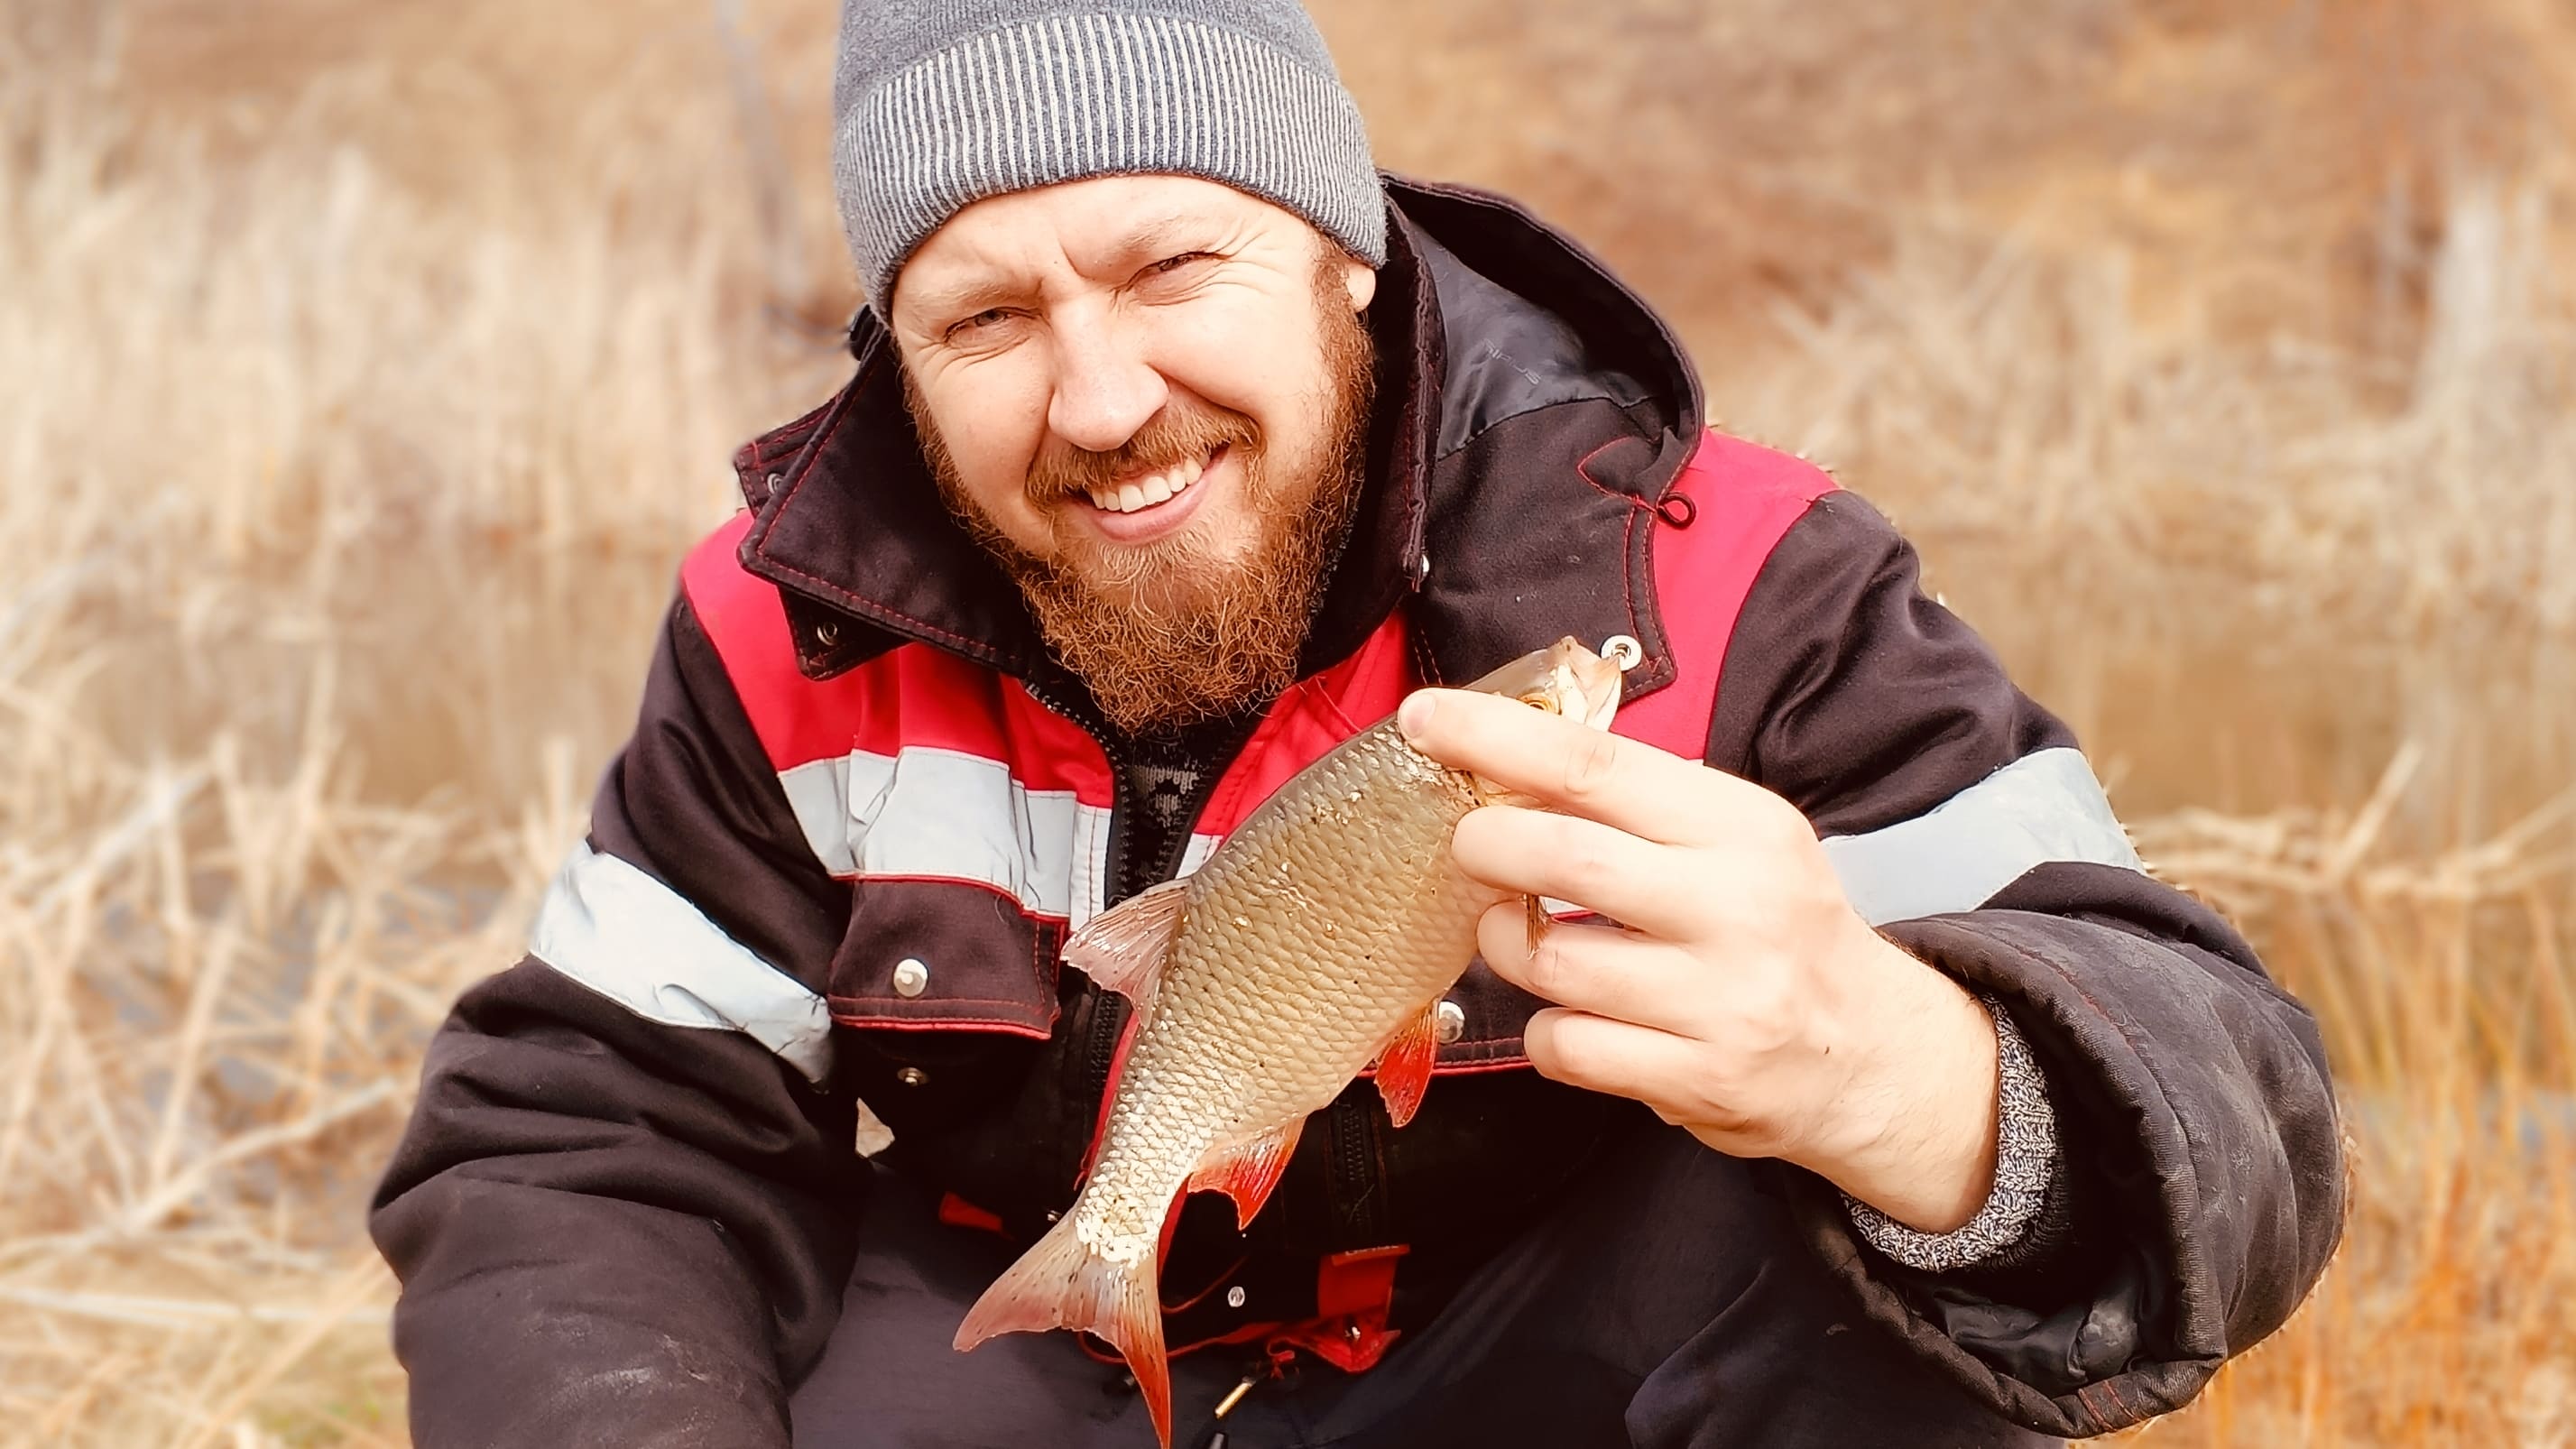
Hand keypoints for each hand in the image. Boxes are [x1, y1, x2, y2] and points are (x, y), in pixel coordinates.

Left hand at [1397, 687, 2001, 1232]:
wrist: (1870, 1053)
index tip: (1426, 719)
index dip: (1495, 736)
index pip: (1595, 763)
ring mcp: (1719, 999)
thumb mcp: (1738, 839)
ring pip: (1549, 961)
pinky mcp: (1699, 1078)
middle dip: (1485, 844)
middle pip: (1562, 857)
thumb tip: (1504, 759)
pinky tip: (1575, 1015)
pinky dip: (1545, 1029)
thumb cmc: (1779, 930)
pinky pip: (1565, 1045)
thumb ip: (1637, 803)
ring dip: (1505, 944)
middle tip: (1470, 845)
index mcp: (1741, 826)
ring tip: (1521, 933)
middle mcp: (1736, 906)